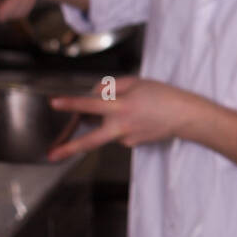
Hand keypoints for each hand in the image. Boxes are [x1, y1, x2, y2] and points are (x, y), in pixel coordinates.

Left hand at [47, 77, 200, 159]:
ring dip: (107, 121)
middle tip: (51, 155)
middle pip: (90, 140)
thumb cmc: (163, 95)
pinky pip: (119, 132)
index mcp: (121, 106)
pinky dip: (122, 124)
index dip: (71, 103)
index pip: (90, 103)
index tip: (54, 103)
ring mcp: (127, 138)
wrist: (185, 116)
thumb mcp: (135, 82)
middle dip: (69, 148)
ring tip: (134, 109)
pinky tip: (139, 118)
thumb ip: (111, 86)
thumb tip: (93, 94)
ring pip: (106, 129)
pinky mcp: (132, 144)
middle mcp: (121, 125)